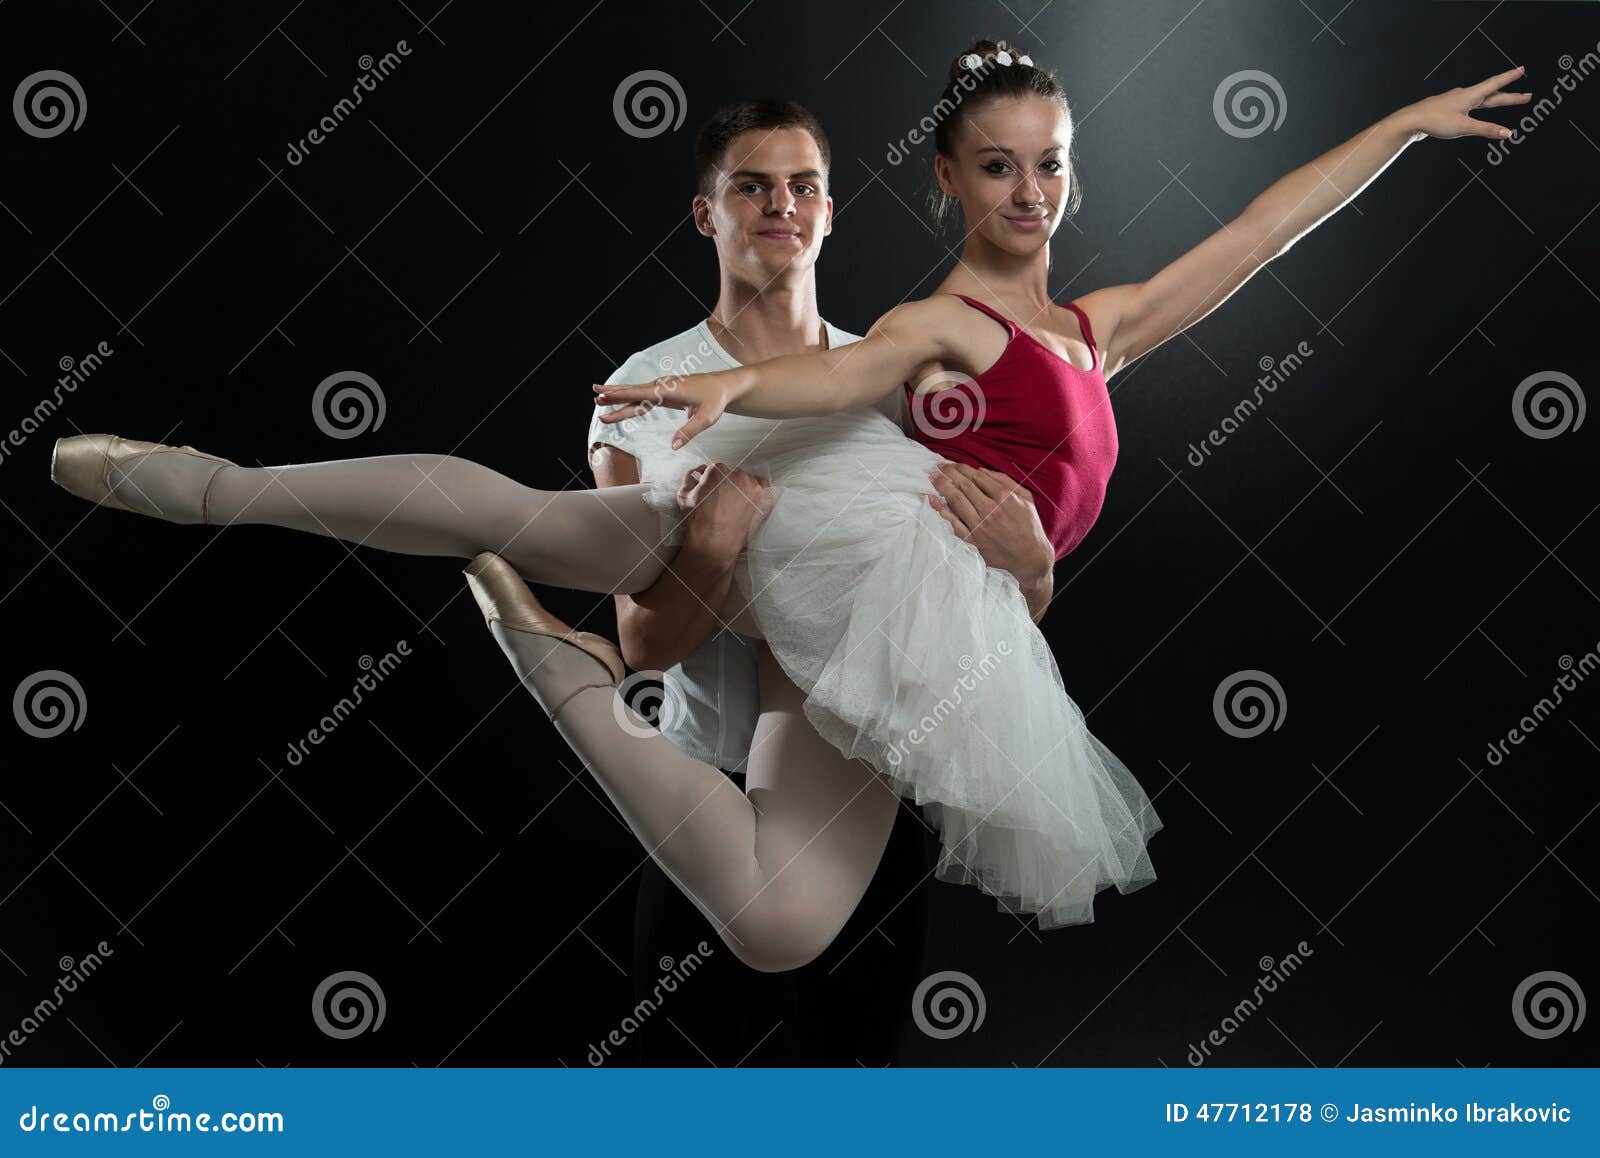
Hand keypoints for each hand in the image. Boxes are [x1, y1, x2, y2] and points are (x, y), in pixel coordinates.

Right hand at [593, 370, 741, 449]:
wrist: (723, 386)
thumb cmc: (715, 400)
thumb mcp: (706, 418)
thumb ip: (689, 432)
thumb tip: (673, 446)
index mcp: (670, 390)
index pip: (642, 393)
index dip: (622, 395)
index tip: (606, 395)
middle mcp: (663, 386)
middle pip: (634, 391)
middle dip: (614, 394)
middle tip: (595, 395)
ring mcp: (662, 388)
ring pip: (636, 393)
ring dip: (618, 396)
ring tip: (598, 398)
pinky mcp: (664, 392)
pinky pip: (643, 396)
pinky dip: (629, 399)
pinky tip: (617, 402)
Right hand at [676, 461, 771, 555]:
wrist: (714, 545)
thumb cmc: (698, 522)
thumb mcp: (684, 495)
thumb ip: (691, 476)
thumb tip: (699, 470)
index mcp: (717, 471)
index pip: (715, 469)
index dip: (712, 481)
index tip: (711, 491)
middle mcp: (736, 475)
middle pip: (731, 473)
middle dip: (726, 483)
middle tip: (721, 500)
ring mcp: (752, 486)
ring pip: (746, 479)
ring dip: (741, 487)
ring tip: (733, 503)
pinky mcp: (763, 498)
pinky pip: (763, 486)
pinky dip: (757, 490)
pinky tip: (748, 500)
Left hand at [926, 461, 1052, 594]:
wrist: (1030, 557)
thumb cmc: (1029, 526)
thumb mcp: (1026, 498)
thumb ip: (1006, 482)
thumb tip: (982, 471)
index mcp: (1004, 498)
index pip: (977, 477)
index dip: (962, 468)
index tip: (953, 464)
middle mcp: (990, 510)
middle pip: (964, 486)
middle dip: (949, 473)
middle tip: (938, 466)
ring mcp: (980, 526)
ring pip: (956, 501)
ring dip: (942, 486)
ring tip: (932, 477)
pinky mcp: (973, 541)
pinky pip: (953, 524)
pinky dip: (941, 511)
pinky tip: (932, 500)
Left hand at [1399, 65, 1529, 140]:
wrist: (1410, 121)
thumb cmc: (1435, 121)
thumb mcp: (1464, 127)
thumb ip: (1486, 130)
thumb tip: (1507, 133)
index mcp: (1471, 95)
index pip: (1496, 84)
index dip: (1510, 77)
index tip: (1522, 69)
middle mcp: (1464, 96)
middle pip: (1492, 95)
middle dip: (1510, 96)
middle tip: (1527, 96)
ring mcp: (1455, 102)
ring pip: (1481, 100)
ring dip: (1496, 100)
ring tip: (1507, 99)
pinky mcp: (1447, 110)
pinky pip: (1469, 107)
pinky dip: (1479, 107)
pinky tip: (1475, 108)